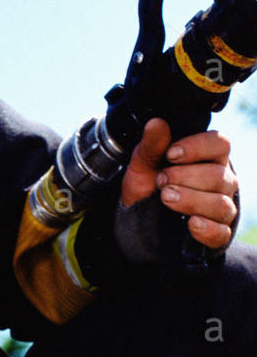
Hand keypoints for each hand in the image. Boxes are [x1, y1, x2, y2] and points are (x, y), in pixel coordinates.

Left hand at [119, 117, 237, 250]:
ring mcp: (221, 208)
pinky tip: (190, 223)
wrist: (136, 221)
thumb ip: (151, 146)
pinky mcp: (216, 234)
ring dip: (192, 200)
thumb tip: (155, 123)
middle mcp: (221, 181)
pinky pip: (221, 233)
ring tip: (166, 197)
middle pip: (218, 175)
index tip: (170, 154)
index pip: (220, 144)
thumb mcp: (142, 166)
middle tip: (160, 180)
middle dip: (186, 177)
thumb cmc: (147, 187)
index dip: (197, 147)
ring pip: (220, 204)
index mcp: (208, 158)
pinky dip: (207, 228)